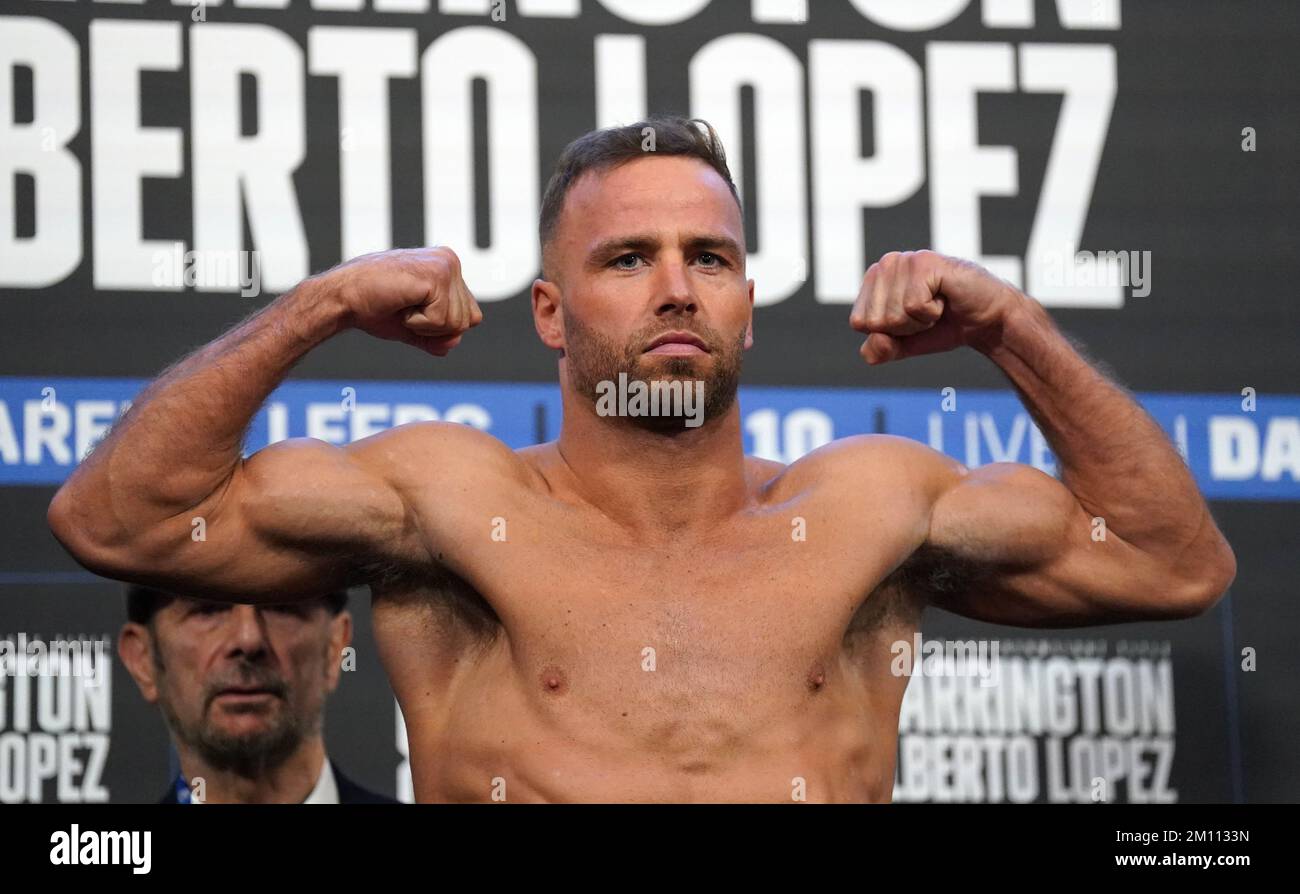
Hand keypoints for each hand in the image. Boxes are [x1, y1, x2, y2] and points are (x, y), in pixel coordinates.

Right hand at [323, 247, 482, 356]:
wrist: (343, 298)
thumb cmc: (374, 308)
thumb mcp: (415, 327)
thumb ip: (439, 337)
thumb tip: (454, 342)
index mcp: (448, 268)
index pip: (470, 316)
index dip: (442, 328)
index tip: (412, 311)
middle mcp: (450, 261)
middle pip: (467, 321)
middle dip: (435, 328)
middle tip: (404, 308)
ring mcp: (445, 265)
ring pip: (457, 323)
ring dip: (425, 325)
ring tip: (402, 304)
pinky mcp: (436, 275)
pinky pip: (442, 320)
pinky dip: (418, 323)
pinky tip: (400, 303)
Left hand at [849, 250, 1022, 364]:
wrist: (986, 320)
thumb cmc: (943, 327)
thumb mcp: (903, 345)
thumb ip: (879, 350)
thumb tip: (874, 339)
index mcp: (873, 281)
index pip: (859, 323)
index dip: (888, 334)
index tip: (911, 321)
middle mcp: (884, 265)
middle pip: (874, 321)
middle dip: (904, 328)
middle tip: (927, 313)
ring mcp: (903, 261)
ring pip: (893, 314)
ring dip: (920, 320)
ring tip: (937, 305)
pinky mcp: (923, 262)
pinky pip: (913, 306)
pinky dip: (932, 312)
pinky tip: (944, 298)